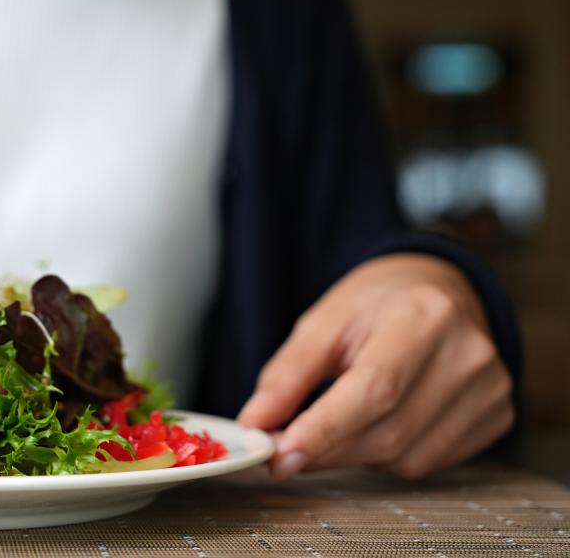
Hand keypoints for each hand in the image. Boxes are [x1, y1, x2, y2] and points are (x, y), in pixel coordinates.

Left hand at [238, 253, 514, 479]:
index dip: (325, 429)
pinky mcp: (497, 416)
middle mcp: (468, 354)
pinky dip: (390, 456)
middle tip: (284, 450)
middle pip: (389, 430)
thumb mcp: (323, 323)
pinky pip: (429, 462)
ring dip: (355, 454)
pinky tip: (377, 424)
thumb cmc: (377, 305)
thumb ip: (287, 376)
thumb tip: (255, 424)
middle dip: (328, 449)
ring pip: (407, 457)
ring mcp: (491, 388)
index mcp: (422, 316)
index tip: (280, 455)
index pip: (375, 389)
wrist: (440, 290)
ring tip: (337, 422)